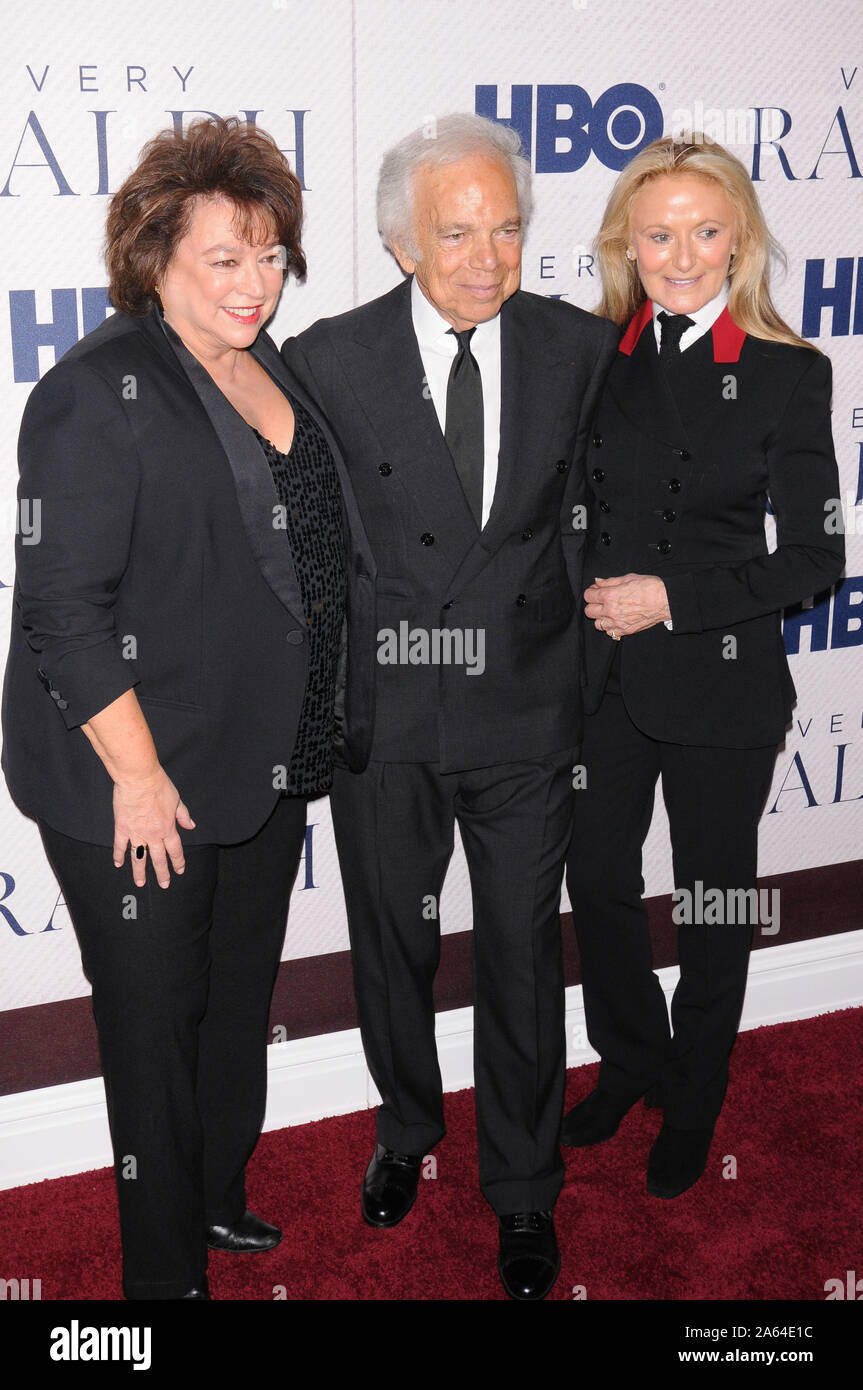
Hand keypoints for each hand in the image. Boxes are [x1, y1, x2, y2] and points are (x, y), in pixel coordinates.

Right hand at [112, 769, 195, 888]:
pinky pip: (120, 846)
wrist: (139, 778)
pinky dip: (119, 856)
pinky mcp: (122, 828)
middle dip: (162, 873)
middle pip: (159, 859)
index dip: (178, 861)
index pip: (175, 850)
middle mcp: (153, 834)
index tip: (179, 870)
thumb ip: (183, 816)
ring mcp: (136, 833)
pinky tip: (118, 864)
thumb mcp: (177, 800)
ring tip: (141, 883)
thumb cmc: (159, 786)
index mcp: (168, 828)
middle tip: (164, 884)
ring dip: (140, 872)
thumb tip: (191, 826)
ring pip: (139, 858)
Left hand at [584, 574, 670, 637]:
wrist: (665, 600)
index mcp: (610, 596)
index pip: (588, 596)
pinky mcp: (625, 631)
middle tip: (601, 601)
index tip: (595, 591)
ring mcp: (617, 623)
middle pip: (589, 611)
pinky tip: (616, 620)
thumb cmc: (650, 588)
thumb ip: (610, 581)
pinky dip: (610, 627)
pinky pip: (609, 632)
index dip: (591, 592)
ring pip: (597, 624)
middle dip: (593, 604)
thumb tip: (598, 582)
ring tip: (609, 612)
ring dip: (601, 617)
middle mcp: (611, 611)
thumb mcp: (628, 578)